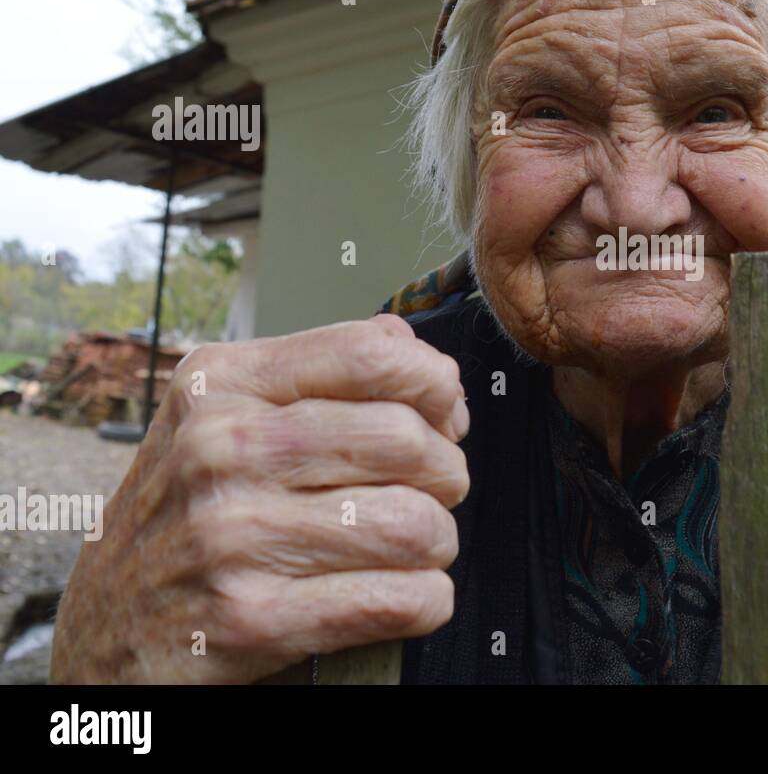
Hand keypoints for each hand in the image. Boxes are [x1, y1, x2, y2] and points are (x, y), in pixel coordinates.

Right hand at [49, 314, 469, 683]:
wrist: (106, 630)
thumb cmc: (187, 513)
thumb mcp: (223, 417)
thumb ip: (321, 376)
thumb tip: (429, 368)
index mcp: (223, 385)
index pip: (372, 353)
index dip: (435, 385)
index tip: (444, 415)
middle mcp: (221, 450)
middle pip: (408, 441)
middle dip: (446, 472)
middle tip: (430, 493)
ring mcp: (233, 536)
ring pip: (416, 525)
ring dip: (437, 542)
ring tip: (412, 548)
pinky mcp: (253, 618)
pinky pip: (400, 600)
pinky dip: (426, 601)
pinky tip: (404, 596)